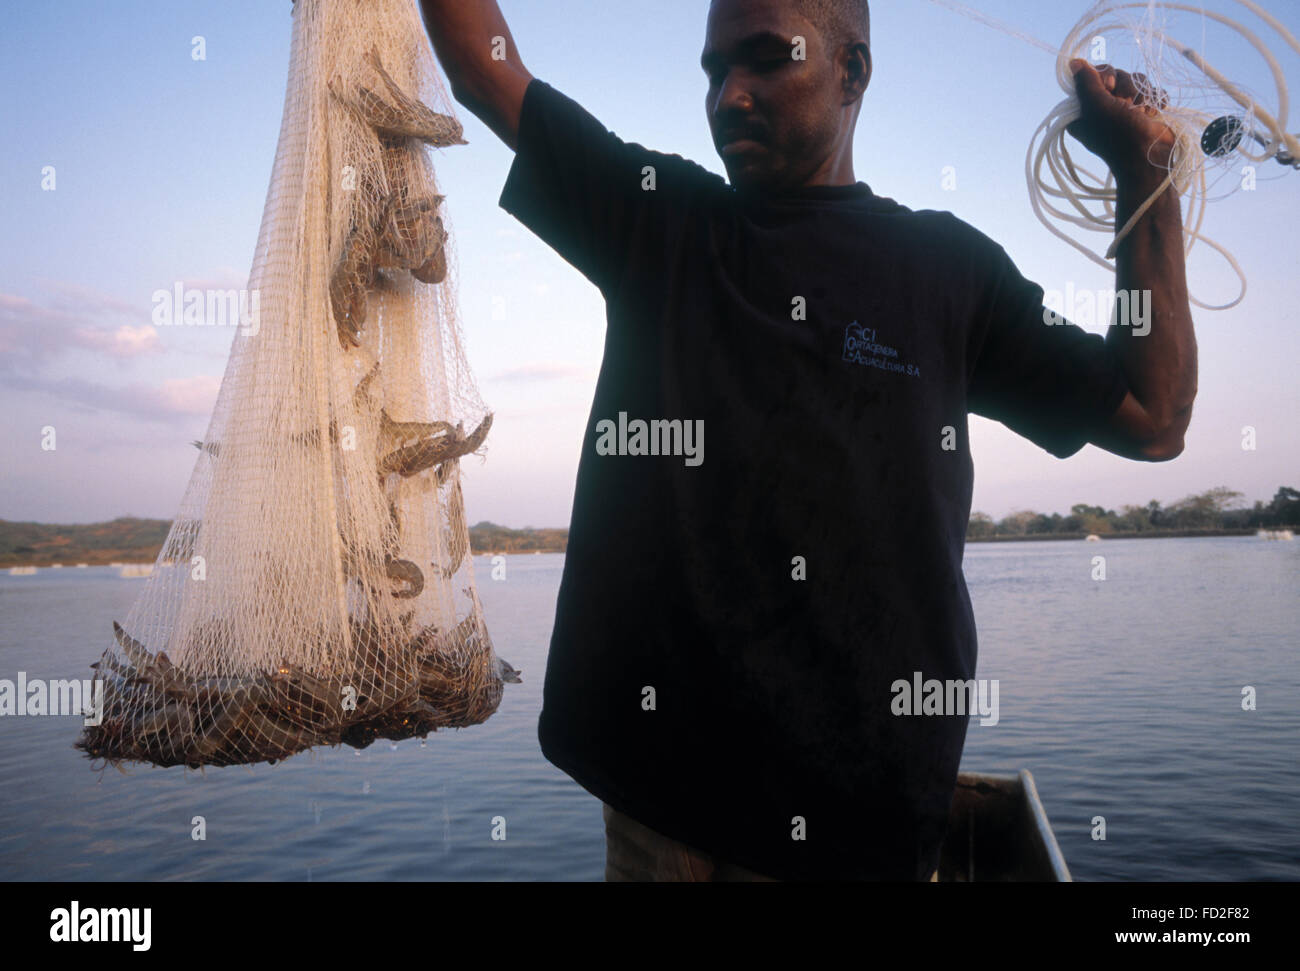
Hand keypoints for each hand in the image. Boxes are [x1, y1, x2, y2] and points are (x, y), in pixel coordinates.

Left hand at [1067, 59, 1176, 181]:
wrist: (1150, 157)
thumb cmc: (1119, 135)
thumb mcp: (1096, 106)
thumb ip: (1085, 83)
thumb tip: (1073, 62)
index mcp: (1085, 109)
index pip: (1093, 75)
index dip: (1105, 76)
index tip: (1108, 87)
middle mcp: (1103, 108)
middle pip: (1116, 75)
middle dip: (1125, 87)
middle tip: (1126, 104)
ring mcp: (1126, 109)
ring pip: (1135, 81)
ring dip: (1142, 94)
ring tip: (1142, 112)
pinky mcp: (1145, 110)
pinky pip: (1151, 90)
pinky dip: (1155, 99)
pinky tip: (1154, 112)